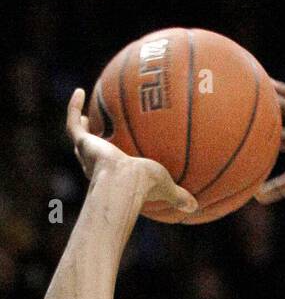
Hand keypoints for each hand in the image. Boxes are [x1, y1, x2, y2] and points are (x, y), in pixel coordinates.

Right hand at [66, 89, 197, 214]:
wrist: (123, 183)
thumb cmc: (145, 186)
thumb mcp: (166, 187)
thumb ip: (178, 195)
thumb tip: (195, 207)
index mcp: (116, 178)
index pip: (114, 171)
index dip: (116, 164)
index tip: (121, 156)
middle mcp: (99, 167)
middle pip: (93, 156)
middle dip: (96, 146)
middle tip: (100, 133)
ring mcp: (89, 154)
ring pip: (80, 138)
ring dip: (82, 126)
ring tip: (87, 115)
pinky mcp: (84, 143)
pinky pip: (74, 122)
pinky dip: (74, 107)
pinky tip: (80, 91)